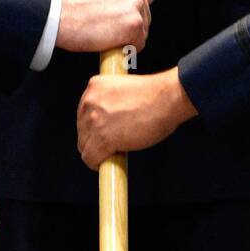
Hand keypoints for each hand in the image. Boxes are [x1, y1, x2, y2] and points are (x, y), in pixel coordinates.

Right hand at [56, 0, 151, 54]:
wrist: (61, 14)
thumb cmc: (73, 2)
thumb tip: (125, 2)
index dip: (130, 8)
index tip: (119, 15)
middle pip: (145, 11)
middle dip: (131, 22)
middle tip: (110, 27)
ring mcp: (136, 5)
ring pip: (143, 28)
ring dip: (128, 35)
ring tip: (107, 33)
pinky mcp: (135, 25)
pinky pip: (139, 43)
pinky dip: (126, 48)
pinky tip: (110, 42)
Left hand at [77, 67, 196, 167]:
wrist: (167, 98)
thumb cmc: (155, 95)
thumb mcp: (124, 89)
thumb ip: (110, 102)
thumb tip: (108, 123)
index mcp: (95, 86)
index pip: (83, 113)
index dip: (93, 126)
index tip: (102, 132)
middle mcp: (90, 101)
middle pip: (82, 130)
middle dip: (94, 139)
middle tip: (110, 144)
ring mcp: (95, 120)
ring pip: (84, 145)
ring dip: (96, 151)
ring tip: (112, 153)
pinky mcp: (102, 139)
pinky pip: (89, 158)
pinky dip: (96, 164)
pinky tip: (106, 163)